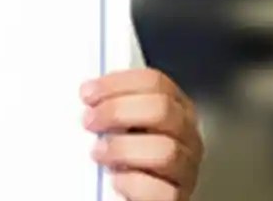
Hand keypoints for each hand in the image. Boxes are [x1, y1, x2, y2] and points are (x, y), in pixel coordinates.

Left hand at [82, 69, 202, 200]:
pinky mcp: (176, 197)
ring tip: (99, 153)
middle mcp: (186, 135)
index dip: (118, 84)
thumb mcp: (122, 123)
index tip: (88, 93)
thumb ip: (112, 104)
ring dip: (122, 148)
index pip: (155, 82)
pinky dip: (132, 183)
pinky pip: (162, 190)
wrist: (121, 194)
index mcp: (174, 108)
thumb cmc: (124, 155)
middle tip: (89, 121)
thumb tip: (86, 92)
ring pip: (164, 150)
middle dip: (117, 111)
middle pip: (162, 109)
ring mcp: (185, 168)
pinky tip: (116, 180)